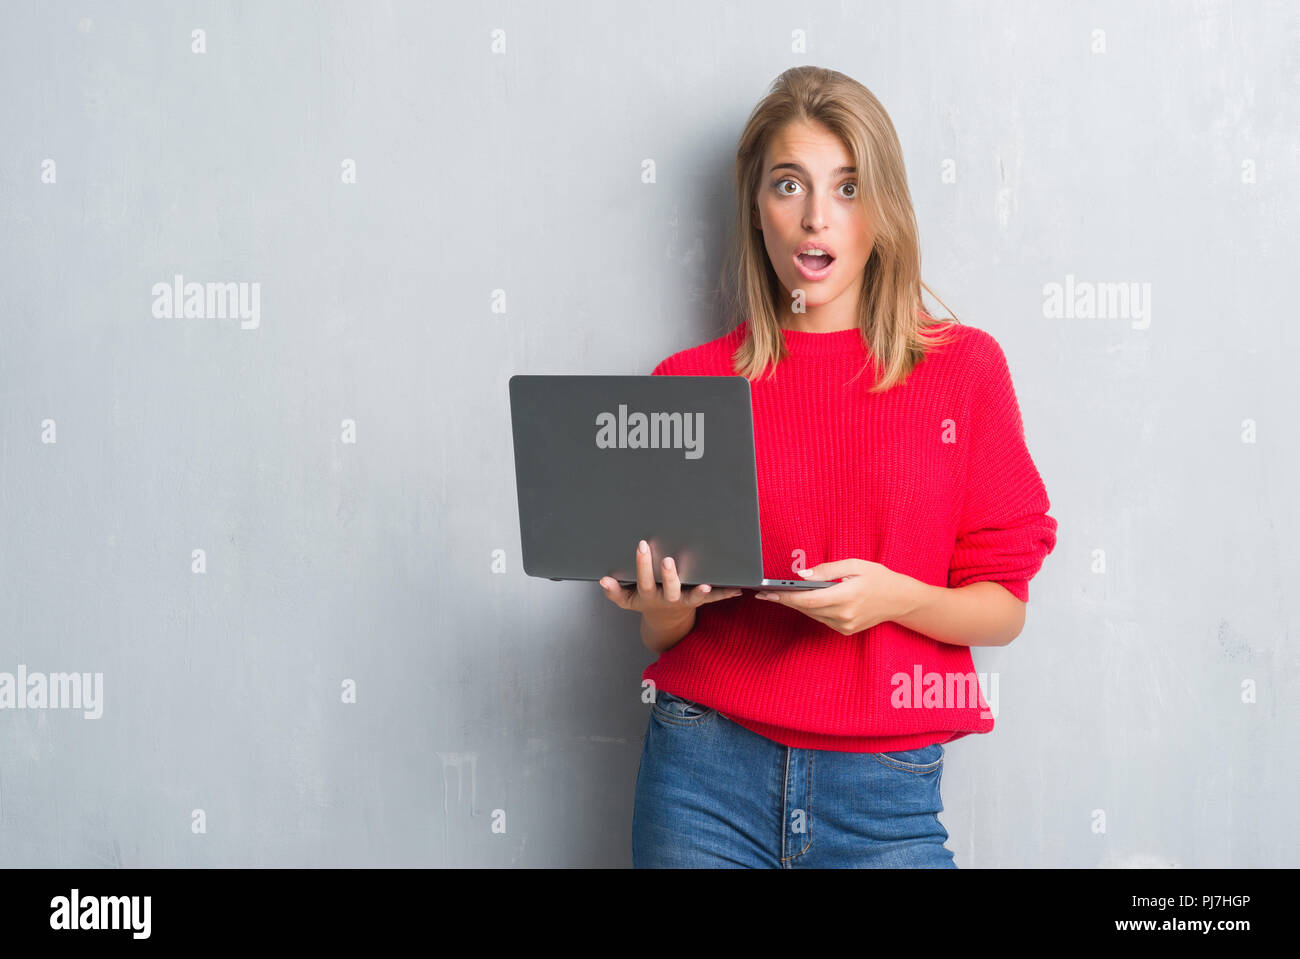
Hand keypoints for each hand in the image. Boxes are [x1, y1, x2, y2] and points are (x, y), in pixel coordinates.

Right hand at [598, 539, 742, 619]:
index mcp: (649, 595)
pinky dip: (724, 594)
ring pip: (692, 598)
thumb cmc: (646, 602)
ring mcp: (683, 602)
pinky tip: (737, 588)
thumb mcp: (627, 600)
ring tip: (706, 585)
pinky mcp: (698, 602)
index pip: (643, 578)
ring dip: (699, 592)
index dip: (642, 564)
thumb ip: (614, 592)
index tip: (642, 545)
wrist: (665, 624)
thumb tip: (602, 581)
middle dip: (669, 575)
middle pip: (668, 588)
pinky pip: (712, 599)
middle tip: (668, 560)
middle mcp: (667, 599)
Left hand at [753, 559, 918, 635]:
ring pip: (812, 615)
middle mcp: (844, 615)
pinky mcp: (845, 630)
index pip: (808, 600)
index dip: (786, 597)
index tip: (768, 593)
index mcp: (847, 597)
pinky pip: (821, 619)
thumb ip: (827, 570)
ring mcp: (845, 626)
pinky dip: (811, 609)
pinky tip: (801, 600)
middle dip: (785, 600)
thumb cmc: (878, 578)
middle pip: (806, 609)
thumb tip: (803, 575)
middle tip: (764, 593)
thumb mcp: (855, 565)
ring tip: (777, 594)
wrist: (899, 600)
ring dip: (796, 605)